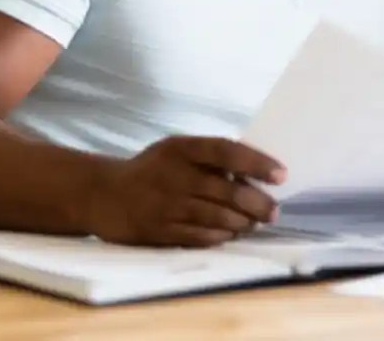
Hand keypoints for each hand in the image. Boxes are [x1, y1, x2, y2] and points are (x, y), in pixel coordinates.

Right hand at [85, 135, 286, 246]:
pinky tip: (230, 233)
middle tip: (273, 211)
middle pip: (228, 191)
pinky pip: (201, 236)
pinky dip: (222, 236)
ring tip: (254, 223)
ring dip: (243, 222)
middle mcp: (175, 175)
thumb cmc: (151, 169)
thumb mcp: (176, 151)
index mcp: (181, 149)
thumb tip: (255, 173)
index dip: (257, 163)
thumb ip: (210, 157)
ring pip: (218, 217)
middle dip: (258, 204)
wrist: (101, 194)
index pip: (227, 152)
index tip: (281, 175)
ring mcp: (167, 205)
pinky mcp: (160, 230)